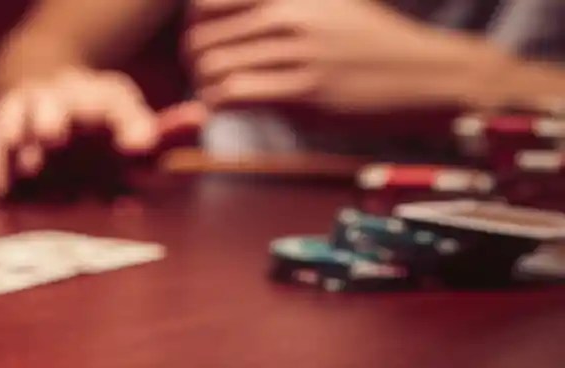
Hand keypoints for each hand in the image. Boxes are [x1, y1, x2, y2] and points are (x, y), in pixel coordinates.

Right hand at [0, 68, 160, 197]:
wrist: (41, 101)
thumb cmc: (96, 127)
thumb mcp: (131, 126)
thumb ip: (164, 131)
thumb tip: (199, 119)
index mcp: (98, 98)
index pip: (115, 102)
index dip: (128, 123)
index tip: (141, 146)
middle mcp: (57, 99)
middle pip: (54, 103)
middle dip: (54, 118)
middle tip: (58, 136)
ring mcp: (22, 113)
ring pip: (16, 118)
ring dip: (22, 142)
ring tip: (30, 168)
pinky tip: (1, 193)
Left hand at [185, 0, 496, 112]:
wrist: (427, 73)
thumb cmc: (370, 43)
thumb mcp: (328, 6)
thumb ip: (281, 8)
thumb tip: (223, 16)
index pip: (206, 2)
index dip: (192, 27)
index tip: (202, 42)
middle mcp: (293, 14)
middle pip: (201, 36)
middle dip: (191, 61)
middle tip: (202, 74)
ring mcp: (299, 53)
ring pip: (212, 66)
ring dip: (203, 85)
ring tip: (214, 92)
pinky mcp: (305, 92)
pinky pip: (233, 95)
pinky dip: (217, 104)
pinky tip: (226, 108)